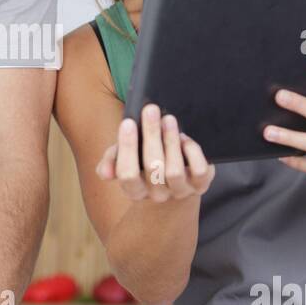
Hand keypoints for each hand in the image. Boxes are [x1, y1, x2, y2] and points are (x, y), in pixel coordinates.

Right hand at [96, 103, 214, 202]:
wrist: (173, 180)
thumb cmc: (144, 162)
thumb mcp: (125, 158)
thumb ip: (112, 160)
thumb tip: (105, 172)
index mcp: (134, 190)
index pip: (126, 174)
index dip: (127, 148)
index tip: (128, 122)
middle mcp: (157, 195)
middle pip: (152, 167)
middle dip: (151, 134)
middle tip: (151, 109)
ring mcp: (180, 192)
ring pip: (175, 171)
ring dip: (171, 140)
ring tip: (168, 119)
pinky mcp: (200, 185)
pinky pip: (199, 171)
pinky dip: (192, 152)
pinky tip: (185, 138)